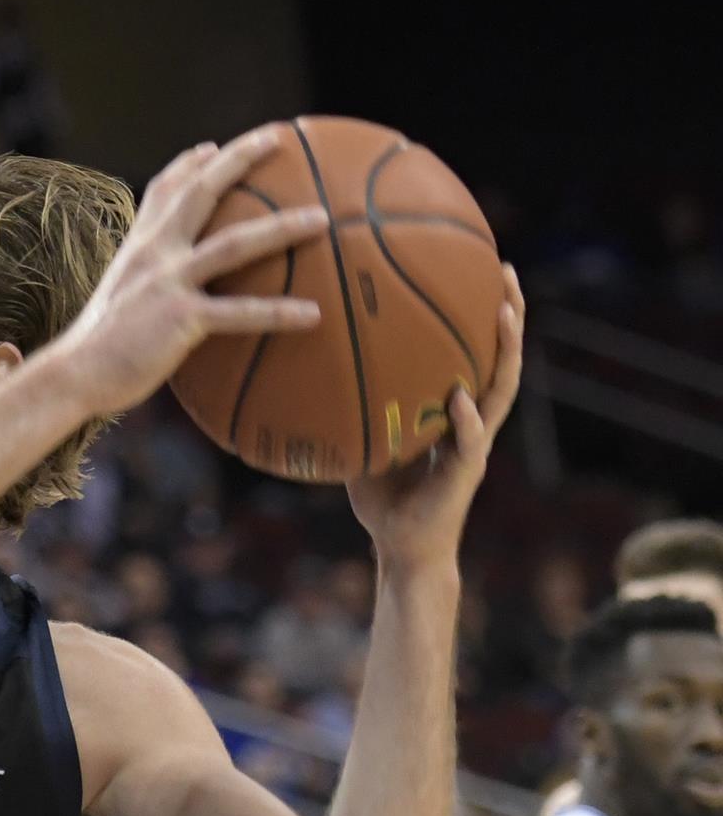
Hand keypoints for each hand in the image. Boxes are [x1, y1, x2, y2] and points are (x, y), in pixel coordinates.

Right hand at [50, 127, 329, 415]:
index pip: (162, 192)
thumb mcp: (116, 299)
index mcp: (138, 248)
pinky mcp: (181, 318)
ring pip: (234, 244)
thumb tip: (161, 296)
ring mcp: (168, 282)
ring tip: (321, 219)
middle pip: (201, 193)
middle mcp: (153, 254)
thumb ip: (142, 284)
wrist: (74, 374)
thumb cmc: (96, 347)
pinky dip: (280, 313)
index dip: (188, 165)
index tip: (212, 146)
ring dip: (281, 227)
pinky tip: (313, 315)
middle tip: (277, 137)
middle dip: (239, 160)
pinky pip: (241, 313)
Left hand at [347, 264, 524, 567]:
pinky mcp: (463, 475)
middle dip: (508, 314)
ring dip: (505, 352)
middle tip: (504, 270)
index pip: (474, 353)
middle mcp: (471, 421)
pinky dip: (465, 420)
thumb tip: (308, 366)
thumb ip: (353, 406)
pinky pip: (469, 442)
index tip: (479, 268)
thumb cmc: (382, 496)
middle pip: (500, 358)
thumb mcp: (362, 439)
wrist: (400, 547)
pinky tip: (459, 397)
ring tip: (504, 313)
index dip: (479, 314)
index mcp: (453, 410)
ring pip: (500, 392)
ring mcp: (472, 446)